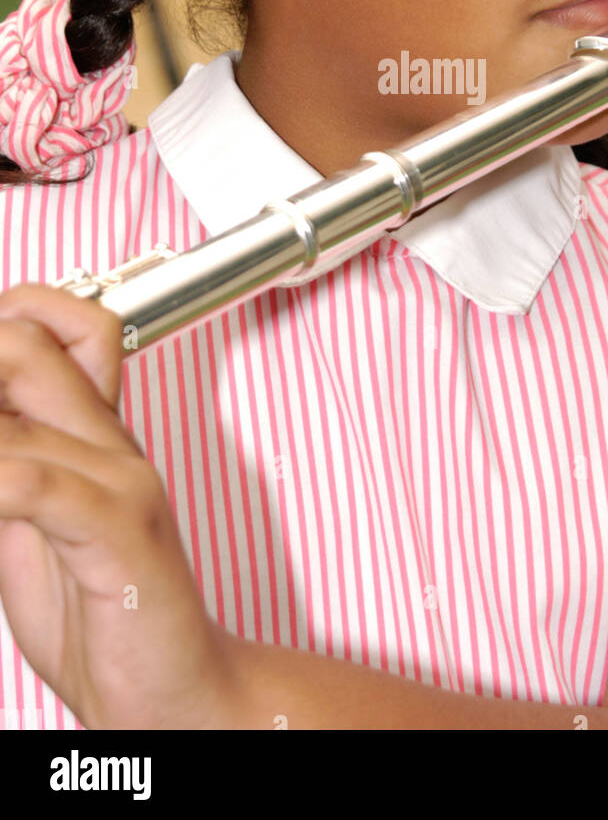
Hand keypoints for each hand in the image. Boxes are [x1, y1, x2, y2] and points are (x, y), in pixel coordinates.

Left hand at [0, 284, 237, 728]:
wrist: (180, 693)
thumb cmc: (105, 617)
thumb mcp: (30, 530)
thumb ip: (6, 473)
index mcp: (94, 434)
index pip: (55, 324)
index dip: (3, 326)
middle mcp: (111, 444)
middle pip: (26, 344)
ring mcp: (121, 483)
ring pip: (14, 423)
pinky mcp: (120, 534)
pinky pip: (39, 487)